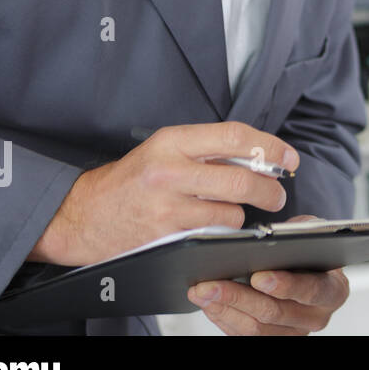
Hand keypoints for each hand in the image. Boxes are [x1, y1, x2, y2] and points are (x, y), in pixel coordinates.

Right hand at [28, 121, 299, 265]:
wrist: (81, 214)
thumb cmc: (130, 181)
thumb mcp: (165, 150)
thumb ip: (208, 149)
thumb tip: (262, 155)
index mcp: (173, 140)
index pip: (235, 136)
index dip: (270, 147)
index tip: (288, 158)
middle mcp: (170, 168)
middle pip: (242, 176)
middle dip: (269, 189)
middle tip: (277, 195)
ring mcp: (167, 203)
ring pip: (231, 210)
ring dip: (243, 214)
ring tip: (236, 212)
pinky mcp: (165, 233)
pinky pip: (213, 233)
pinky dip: (223, 231)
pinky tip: (215, 227)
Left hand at [187, 216, 350, 335]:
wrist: (307, 267)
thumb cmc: (308, 250)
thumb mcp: (310, 234)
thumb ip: (298, 235)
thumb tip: (270, 238)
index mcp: (333, 290)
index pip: (310, 290)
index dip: (285, 285)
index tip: (258, 276)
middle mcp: (316, 317)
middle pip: (274, 312)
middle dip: (238, 297)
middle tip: (211, 284)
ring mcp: (294, 332)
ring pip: (254, 328)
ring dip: (224, 308)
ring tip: (201, 290)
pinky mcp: (273, 338)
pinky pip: (243, 335)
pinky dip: (222, 316)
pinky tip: (208, 302)